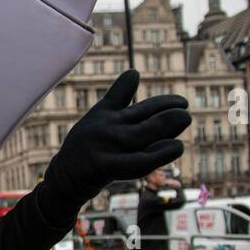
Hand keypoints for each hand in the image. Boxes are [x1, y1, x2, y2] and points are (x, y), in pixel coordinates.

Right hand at [44, 68, 190, 209]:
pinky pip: (137, 162)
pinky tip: (176, 147)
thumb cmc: (86, 145)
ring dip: (167, 126)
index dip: (162, 102)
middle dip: (167, 111)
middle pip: (144, 117)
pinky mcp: (105, 167)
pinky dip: (158, 155)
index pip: (138, 104)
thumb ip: (118, 96)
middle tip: (185, 108)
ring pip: (143, 135)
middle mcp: (108, 129)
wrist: (64, 177)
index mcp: (107, 115)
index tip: (181, 102)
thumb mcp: (99, 117)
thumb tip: (134, 72)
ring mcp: (107, 147)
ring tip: (185, 118)